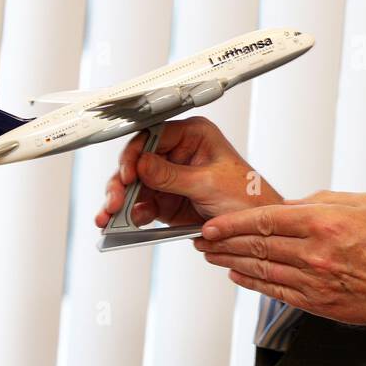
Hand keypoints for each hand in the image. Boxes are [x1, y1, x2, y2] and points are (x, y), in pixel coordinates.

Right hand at [94, 116, 281, 229]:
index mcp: (194, 135)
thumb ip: (172, 175)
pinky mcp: (167, 201)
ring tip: (109, 216)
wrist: (257, 229)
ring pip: (134, 186)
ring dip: (120, 201)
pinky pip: (142, 205)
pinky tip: (124, 223)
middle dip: (122, 182)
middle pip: (137, 161)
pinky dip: (131, 215)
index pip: (152, 136)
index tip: (127, 173)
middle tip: (114, 201)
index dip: (135, 153)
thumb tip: (141, 164)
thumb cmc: (247, 197)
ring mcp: (171, 178)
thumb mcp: (208, 184)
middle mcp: (178, 153)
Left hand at [193, 191, 365, 343]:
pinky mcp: (319, 304)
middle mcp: (315, 253)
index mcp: (325, 222)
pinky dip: (252, 283)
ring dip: (231, 263)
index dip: (232, 223)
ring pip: (261, 270)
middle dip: (223, 243)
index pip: (265, 220)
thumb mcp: (364, 203)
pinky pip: (276, 292)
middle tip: (202, 239)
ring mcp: (315, 282)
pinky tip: (239, 276)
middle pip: (256, 246)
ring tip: (212, 257)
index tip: (211, 224)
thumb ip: (323, 201)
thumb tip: (291, 205)